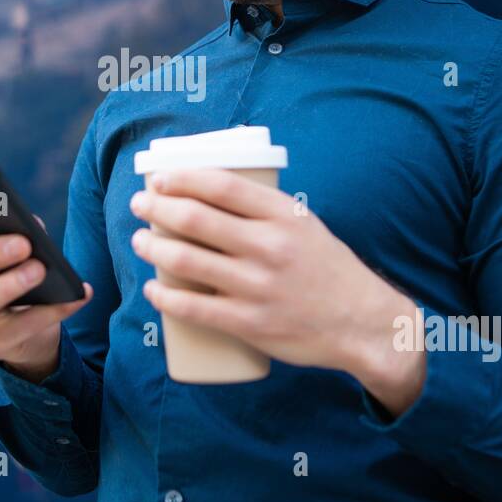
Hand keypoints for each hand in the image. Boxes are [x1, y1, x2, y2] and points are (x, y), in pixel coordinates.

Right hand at [0, 210, 92, 380]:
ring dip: (9, 286)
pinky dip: (54, 310)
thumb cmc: (16, 272)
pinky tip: (79, 294)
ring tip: (40, 270)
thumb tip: (30, 225)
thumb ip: (18, 231)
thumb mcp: (16, 248)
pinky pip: (22, 327)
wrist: (27, 327)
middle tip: (22, 244)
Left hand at [130, 169, 425, 414]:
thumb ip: (264, 209)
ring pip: (185, 261)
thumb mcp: (304, 224)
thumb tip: (210, 191)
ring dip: (152, 248)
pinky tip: (152, 289)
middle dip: (156, 208)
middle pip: (194, 219)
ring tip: (140, 241)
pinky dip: (164, 296)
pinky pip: (193, 308)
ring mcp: (258, 287)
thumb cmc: (328, 268)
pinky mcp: (250, 323)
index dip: (181, 178)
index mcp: (284, 215)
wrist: (362, 322)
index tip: (159, 179)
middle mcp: (269, 246)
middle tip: (140, 205)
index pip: (221, 186)